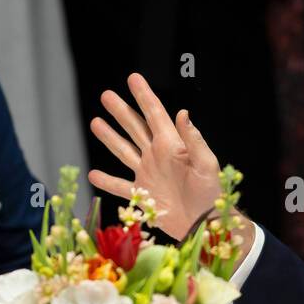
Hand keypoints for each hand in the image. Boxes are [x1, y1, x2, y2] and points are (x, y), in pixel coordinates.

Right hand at [88, 73, 227, 238]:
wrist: (205, 224)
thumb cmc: (211, 193)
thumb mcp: (206, 164)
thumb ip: (194, 140)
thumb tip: (182, 112)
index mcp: (172, 146)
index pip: (154, 114)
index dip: (144, 96)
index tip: (133, 78)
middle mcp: (157, 156)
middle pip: (135, 128)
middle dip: (121, 111)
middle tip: (106, 95)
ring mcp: (148, 175)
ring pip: (123, 151)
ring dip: (110, 138)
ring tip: (95, 122)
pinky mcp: (142, 195)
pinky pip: (119, 186)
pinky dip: (106, 181)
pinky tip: (92, 174)